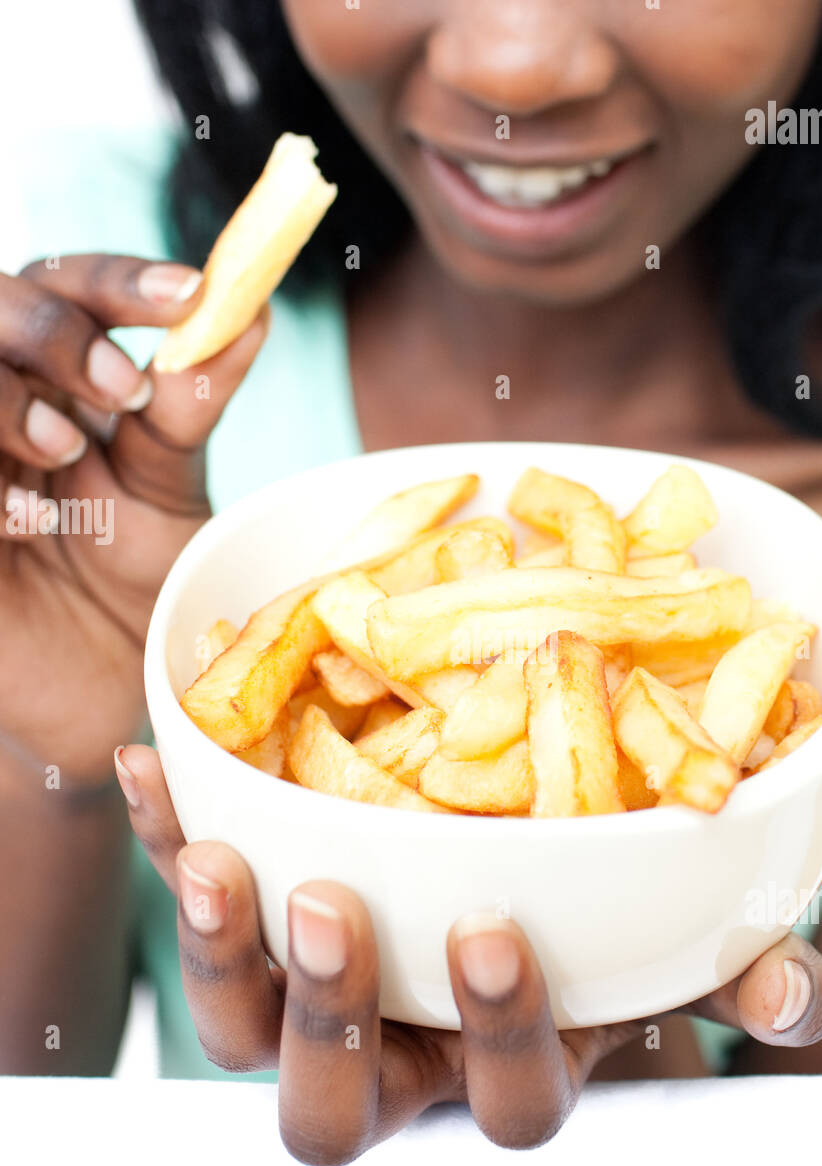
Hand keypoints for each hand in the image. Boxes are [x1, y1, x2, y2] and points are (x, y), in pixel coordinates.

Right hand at [0, 255, 267, 781]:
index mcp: (57, 373)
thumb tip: (251, 314)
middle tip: (122, 389)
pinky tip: (27, 520)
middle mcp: (1, 396)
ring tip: (63, 451)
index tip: (189, 295)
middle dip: (54, 332)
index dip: (121, 282)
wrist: (105, 683)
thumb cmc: (139, 578)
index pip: (69, 286)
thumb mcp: (170, 490)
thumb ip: (189, 406)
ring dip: (3, 398)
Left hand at [118, 743, 821, 1164]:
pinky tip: (154, 760)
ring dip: (216, 948)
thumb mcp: (667, 943)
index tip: (495, 929)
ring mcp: (307, 1000)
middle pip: (334, 1109)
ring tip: (216, 857)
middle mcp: (393, 1055)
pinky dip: (168, 834)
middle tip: (336, 912)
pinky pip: (195, 894)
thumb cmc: (594, 923)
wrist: (505, 857)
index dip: (502, 1035)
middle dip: (333, 1020)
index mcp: (506, 1062)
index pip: (511, 1098)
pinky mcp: (248, 923)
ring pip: (238, 1025)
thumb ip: (729, 969)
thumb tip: (793, 987)